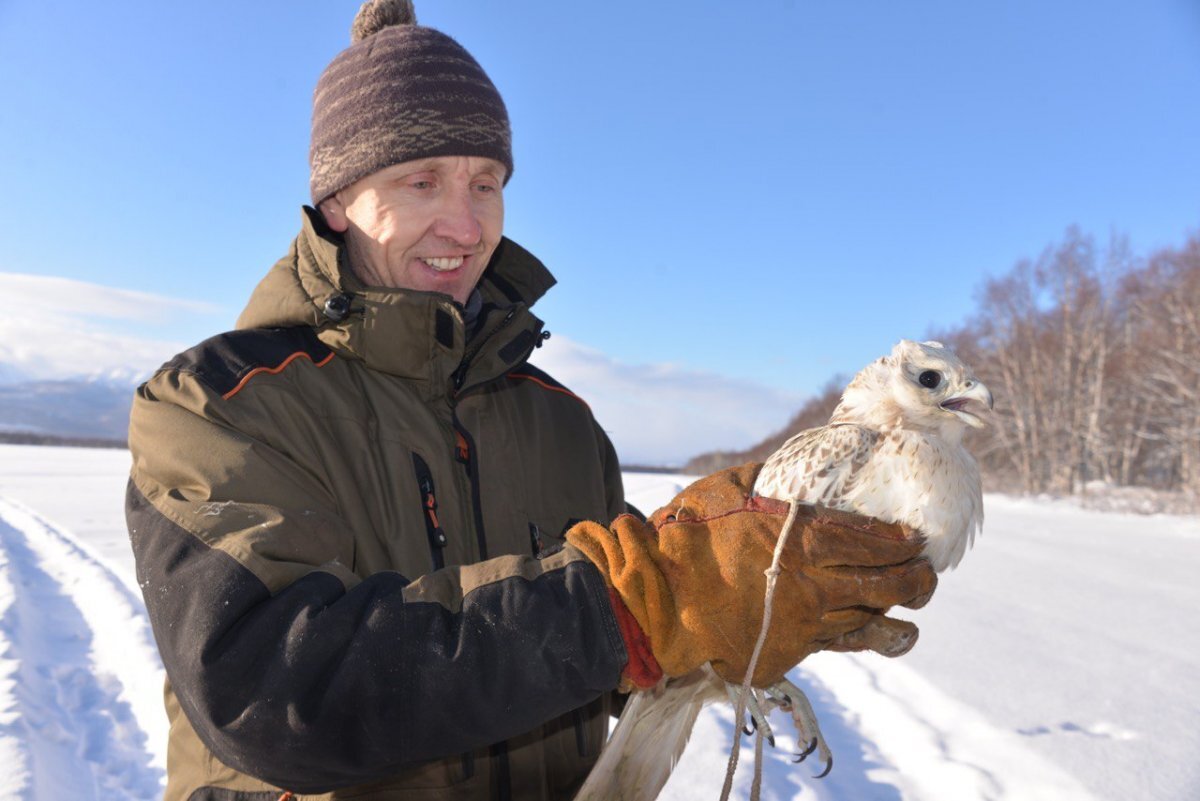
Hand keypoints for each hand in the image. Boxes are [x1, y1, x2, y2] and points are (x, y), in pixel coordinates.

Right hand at [566, 463, 935, 686]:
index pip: (872, 540)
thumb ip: (765, 476)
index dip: (901, 541)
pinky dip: (861, 638)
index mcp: (803, 540)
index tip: (917, 538)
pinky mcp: (786, 654)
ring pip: (868, 620)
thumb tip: (788, 462)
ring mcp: (802, 626)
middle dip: (917, 579)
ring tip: (910, 606)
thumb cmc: (686, 537)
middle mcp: (813, 586)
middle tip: (926, 571)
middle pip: (887, 585)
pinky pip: (835, 645)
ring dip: (895, 612)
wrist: (653, 601)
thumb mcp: (726, 490)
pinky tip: (878, 634)